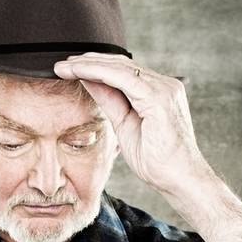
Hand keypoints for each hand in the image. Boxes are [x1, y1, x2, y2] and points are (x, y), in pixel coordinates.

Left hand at [52, 53, 211, 195]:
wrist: (180, 179)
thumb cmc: (157, 161)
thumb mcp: (125, 127)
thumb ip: (111, 103)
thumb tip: (91, 83)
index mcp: (158, 92)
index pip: (123, 72)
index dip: (96, 68)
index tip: (71, 70)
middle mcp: (164, 85)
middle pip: (121, 65)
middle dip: (89, 62)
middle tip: (62, 64)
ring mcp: (164, 89)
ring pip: (120, 68)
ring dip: (89, 65)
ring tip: (65, 66)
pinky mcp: (158, 97)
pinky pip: (122, 78)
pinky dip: (99, 73)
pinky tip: (79, 72)